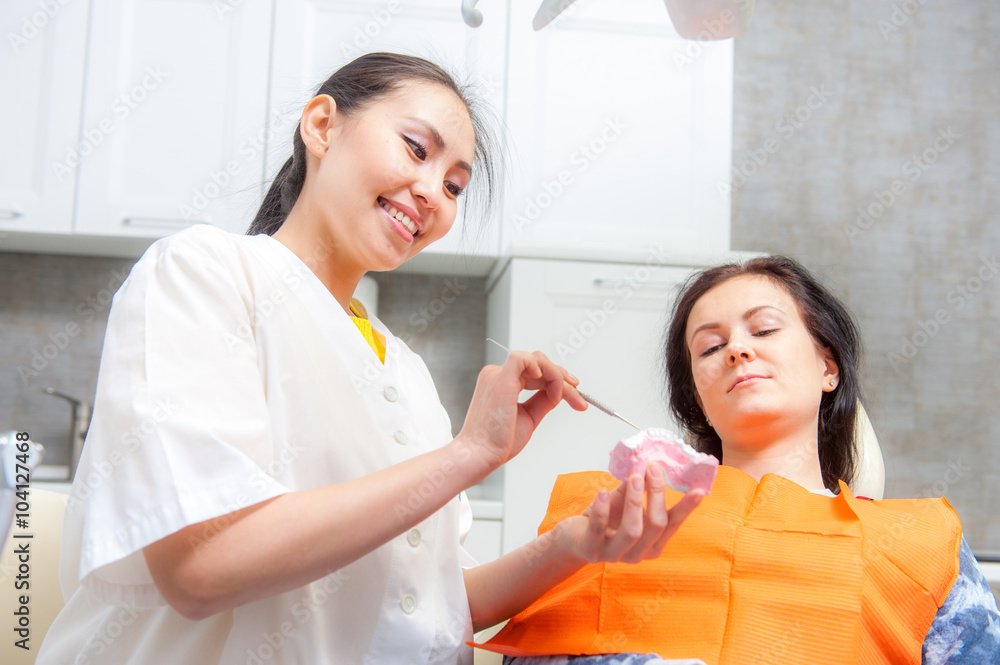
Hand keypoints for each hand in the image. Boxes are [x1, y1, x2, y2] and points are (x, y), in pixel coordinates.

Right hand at [457, 350, 587, 472]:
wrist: (480, 456)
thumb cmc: (497, 443)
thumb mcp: (528, 418)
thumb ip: (542, 402)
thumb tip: (559, 393)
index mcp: (501, 384)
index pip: (535, 373)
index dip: (557, 381)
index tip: (575, 397)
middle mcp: (497, 375)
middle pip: (539, 366)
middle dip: (563, 379)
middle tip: (579, 399)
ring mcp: (497, 375)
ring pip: (536, 360)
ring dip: (557, 375)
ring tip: (566, 396)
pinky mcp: (501, 378)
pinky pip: (524, 358)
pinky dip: (542, 367)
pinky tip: (551, 385)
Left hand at [556, 464, 704, 563]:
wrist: (573, 537)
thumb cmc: (606, 519)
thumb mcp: (625, 501)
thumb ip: (639, 488)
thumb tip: (653, 463)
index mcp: (652, 543)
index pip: (673, 524)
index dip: (686, 508)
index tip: (698, 490)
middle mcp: (637, 553)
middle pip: (656, 526)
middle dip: (657, 495)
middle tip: (653, 469)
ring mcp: (614, 554)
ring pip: (633, 531)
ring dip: (635, 501)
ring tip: (633, 478)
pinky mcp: (591, 550)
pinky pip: (599, 530)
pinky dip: (602, 509)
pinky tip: (603, 492)